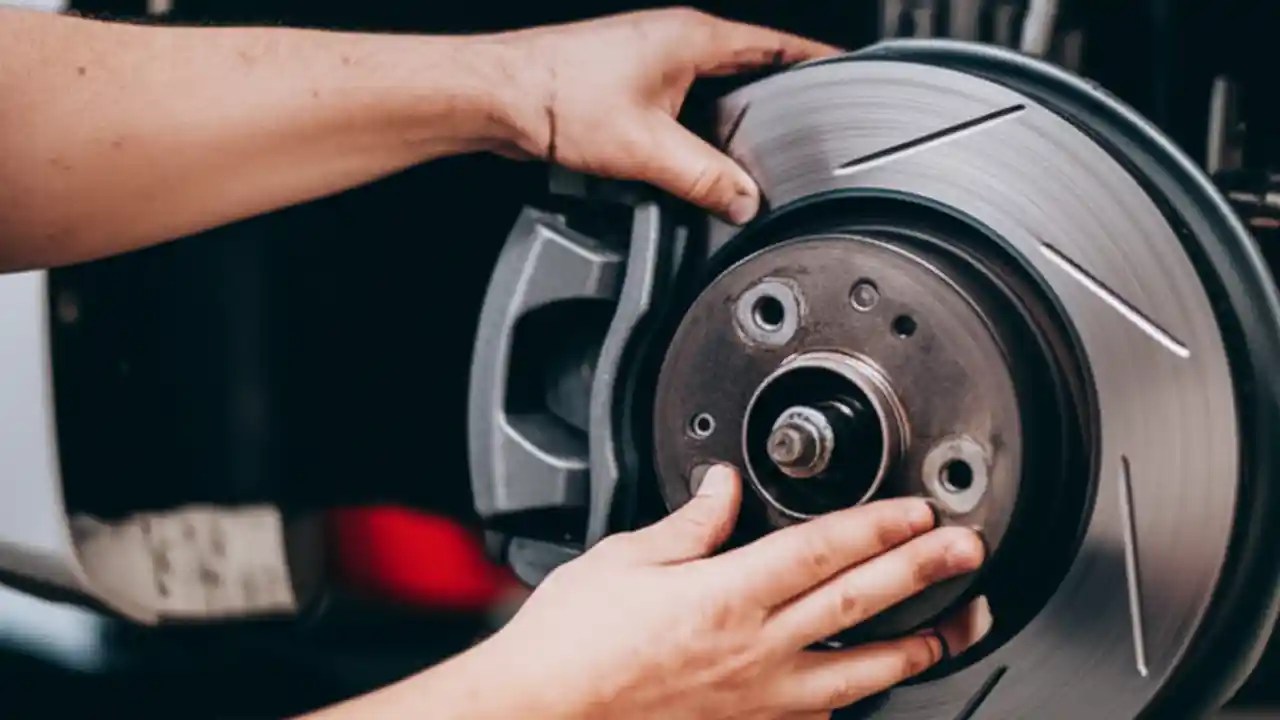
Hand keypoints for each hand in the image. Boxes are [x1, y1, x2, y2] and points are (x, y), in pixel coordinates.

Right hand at [396, 465, 988, 719]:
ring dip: (920, 645)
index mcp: (724, 595)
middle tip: (969, 551)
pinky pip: (820, 716)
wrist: (541, 715)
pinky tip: (872, 686)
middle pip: (860, 603)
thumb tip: (723, 486)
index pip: (823, 549)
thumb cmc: (572, 644)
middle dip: (925, 572)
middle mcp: (754, 650)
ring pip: (862, 671)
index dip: (881, 525)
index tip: (919, 510)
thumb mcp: (623, 561)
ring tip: (962, 628)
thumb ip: (688, 523)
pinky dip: (855, 697)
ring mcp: (759, 700)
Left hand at [492, 9, 840, 224]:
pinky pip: (682, 106)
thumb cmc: (558, 98)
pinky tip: (691, 159)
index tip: (848, 73)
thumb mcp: (646, 149)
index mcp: (693, 38)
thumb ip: (703, 178)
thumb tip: (742, 199)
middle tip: (806, 131)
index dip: (816, 61)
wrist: (499, 97)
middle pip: (749, 70)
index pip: (776, 46)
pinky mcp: (628, 85)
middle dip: (777, 101)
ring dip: (730, 121)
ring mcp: (651, 61)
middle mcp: (675, 41)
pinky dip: (696, 130)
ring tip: (749, 153)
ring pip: (713, 91)